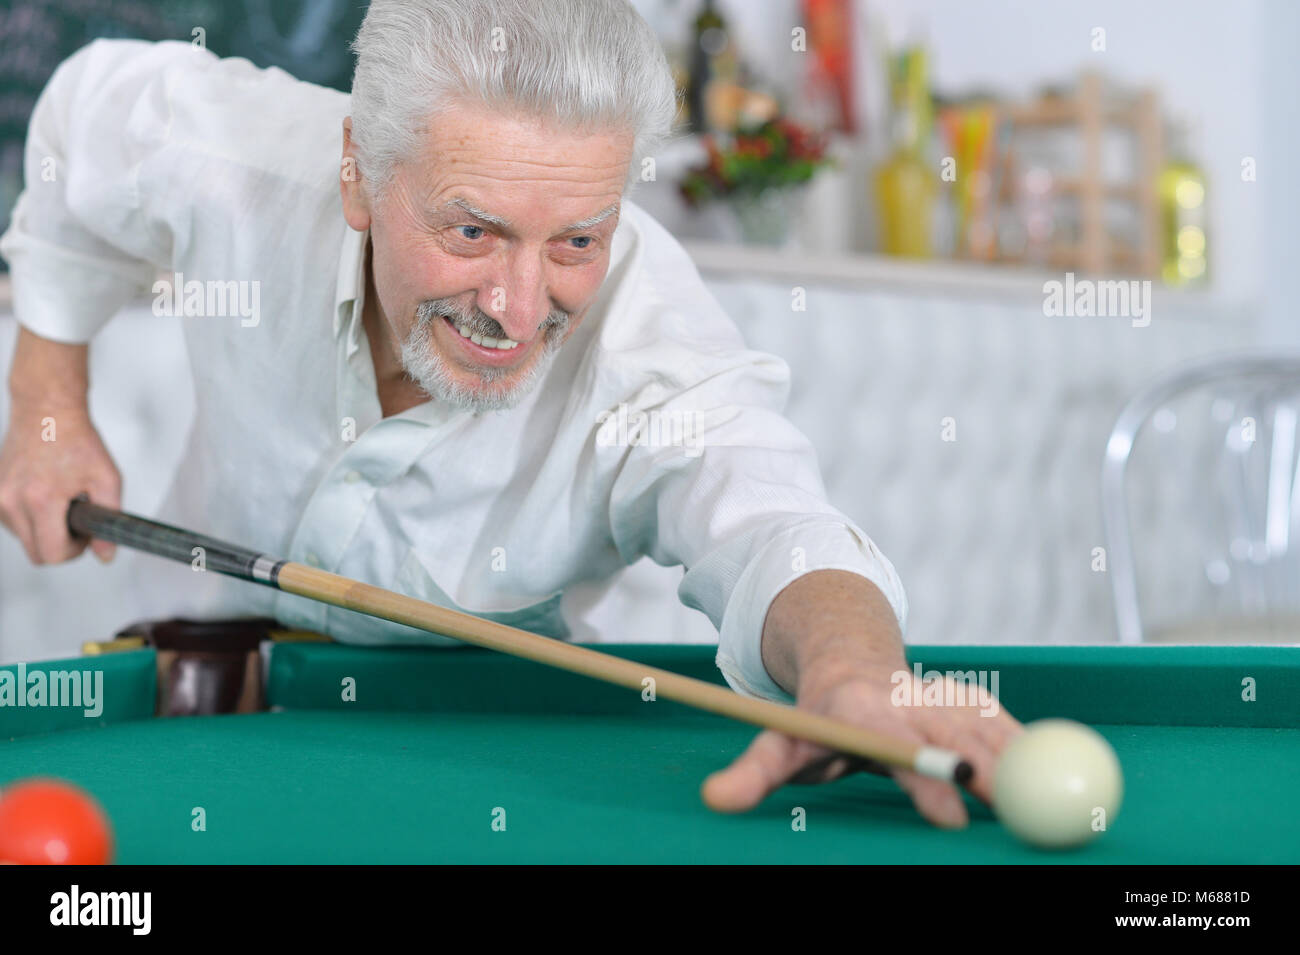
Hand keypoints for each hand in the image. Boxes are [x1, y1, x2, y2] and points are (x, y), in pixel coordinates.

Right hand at [0, 398, 120, 563]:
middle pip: (36, 553)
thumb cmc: (78, 441)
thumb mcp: (107, 478)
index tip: (86, 535)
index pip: (53, 554)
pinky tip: (45, 495)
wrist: (46, 410)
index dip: (75, 550)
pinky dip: (30, 518)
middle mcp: (10, 500)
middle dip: (60, 545)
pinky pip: (12, 523)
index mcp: (40, 499)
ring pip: (23, 539)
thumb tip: (106, 557)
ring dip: (44, 530)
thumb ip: (110, 519)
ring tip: (61, 500)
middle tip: (77, 521)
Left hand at [701, 654, 1022, 826]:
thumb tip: (713, 799)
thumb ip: (754, 775)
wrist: (849, 664)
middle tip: (1017, 808)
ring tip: (1052, 794)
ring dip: (1019, 757)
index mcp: (861, 712)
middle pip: (953, 736)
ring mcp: (940, 696)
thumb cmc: (818, 719)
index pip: (895, 747)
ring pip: (986, 724)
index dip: (925, 777)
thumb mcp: (780, 744)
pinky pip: (1004, 720)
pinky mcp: (966, 697)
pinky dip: (1029, 742)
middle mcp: (907, 700)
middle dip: (988, 770)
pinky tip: (1055, 768)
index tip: (953, 811)